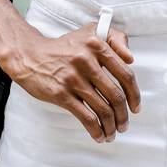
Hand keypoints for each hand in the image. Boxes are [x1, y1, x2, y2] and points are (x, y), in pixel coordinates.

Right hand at [10, 22, 140, 141]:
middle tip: (124, 124)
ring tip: (112, 133)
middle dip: (123, 115)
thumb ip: (115, 38)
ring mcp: (74, 78)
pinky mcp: (61, 94)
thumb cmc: (64, 46)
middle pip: (115, 95)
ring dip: (111, 126)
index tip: (135, 107)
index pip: (125, 74)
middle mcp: (87, 61)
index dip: (134, 94)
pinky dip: (96, 130)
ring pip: (102, 109)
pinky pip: (85, 117)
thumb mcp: (90, 32)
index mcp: (97, 45)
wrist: (31, 55)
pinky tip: (99, 135)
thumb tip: (130, 59)